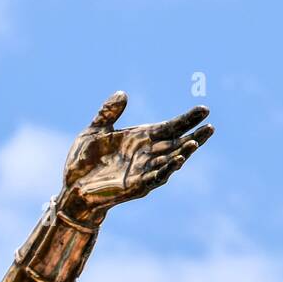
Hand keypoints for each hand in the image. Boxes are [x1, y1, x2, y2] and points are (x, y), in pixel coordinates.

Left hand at [59, 92, 211, 224]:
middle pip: (177, 144)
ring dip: (183, 153)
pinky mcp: (136, 187)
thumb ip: (108, 113)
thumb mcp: (94, 132)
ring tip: (194, 143)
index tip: (204, 110)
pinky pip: (156, 178)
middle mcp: (147, 155)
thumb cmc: (83, 161)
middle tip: (210, 127)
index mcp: (141, 139)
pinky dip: (167, 170)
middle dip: (194, 137)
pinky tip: (177, 161)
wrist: (71, 188)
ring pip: (170, 162)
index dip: (187, 119)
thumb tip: (122, 93)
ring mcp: (144, 171)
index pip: (170, 127)